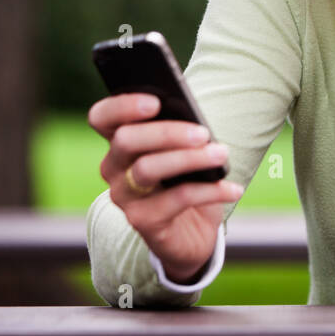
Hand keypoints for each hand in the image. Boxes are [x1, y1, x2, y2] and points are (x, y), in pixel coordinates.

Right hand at [88, 93, 242, 283]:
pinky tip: (233, 188)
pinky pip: (177, 200)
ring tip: (221, 154)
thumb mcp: (182, 151)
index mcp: (119, 141)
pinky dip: (210, 191)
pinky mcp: (143, 221)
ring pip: (147, 169)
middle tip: (202, 133)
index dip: (122, 106)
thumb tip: (195, 122)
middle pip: (125, 140)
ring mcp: (125, 196)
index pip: (101, 117)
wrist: (190, 233)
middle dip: (166, 132)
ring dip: (189, 159)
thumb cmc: (185, 180)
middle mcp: (113, 168)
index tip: (155, 102)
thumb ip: (179, 132)